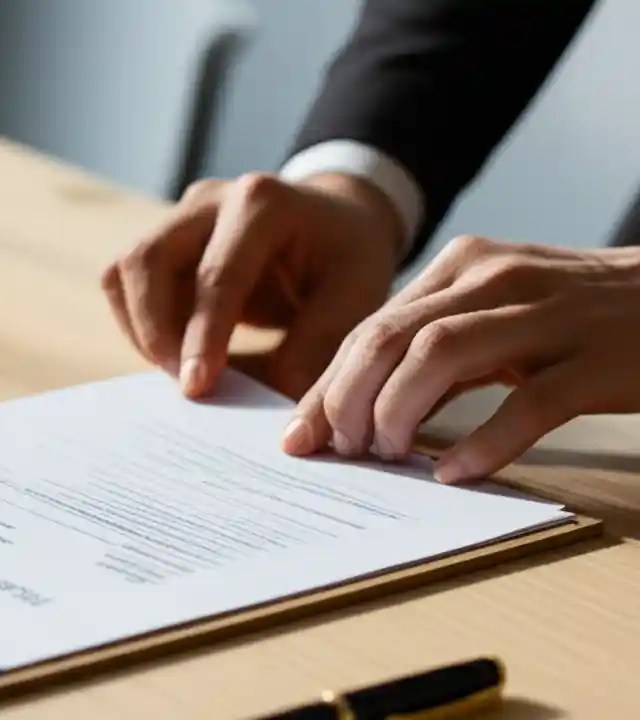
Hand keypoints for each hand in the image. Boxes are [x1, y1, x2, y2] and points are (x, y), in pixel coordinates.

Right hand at [102, 172, 402, 398]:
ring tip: (179, 369)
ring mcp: (179, 216)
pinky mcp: (163, 239)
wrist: (337, 219)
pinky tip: (176, 349)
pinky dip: (140, 324)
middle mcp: (211, 199)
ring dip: (140, 328)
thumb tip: (277, 411)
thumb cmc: (347, 258)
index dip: (201, 337)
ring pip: (123, 271)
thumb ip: (315, 349)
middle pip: (145, 260)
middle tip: (184, 385)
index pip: (216, 276)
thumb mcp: (356, 297)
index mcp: (263, 203)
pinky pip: (125, 284)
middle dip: (153, 330)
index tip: (196, 388)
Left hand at [283, 235, 639, 482]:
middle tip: (338, 450)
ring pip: (440, 355)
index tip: (298, 435)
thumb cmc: (579, 316)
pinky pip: (527, 404)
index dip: (328, 385)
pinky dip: (481, 442)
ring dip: (397, 412)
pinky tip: (453, 473)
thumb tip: (361, 410)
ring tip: (385, 455)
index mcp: (464, 265)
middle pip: (390, 337)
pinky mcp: (597, 359)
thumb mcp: (498, 314)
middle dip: (347, 399)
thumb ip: (435, 349)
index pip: (372, 327)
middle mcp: (496, 278)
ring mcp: (549, 315)